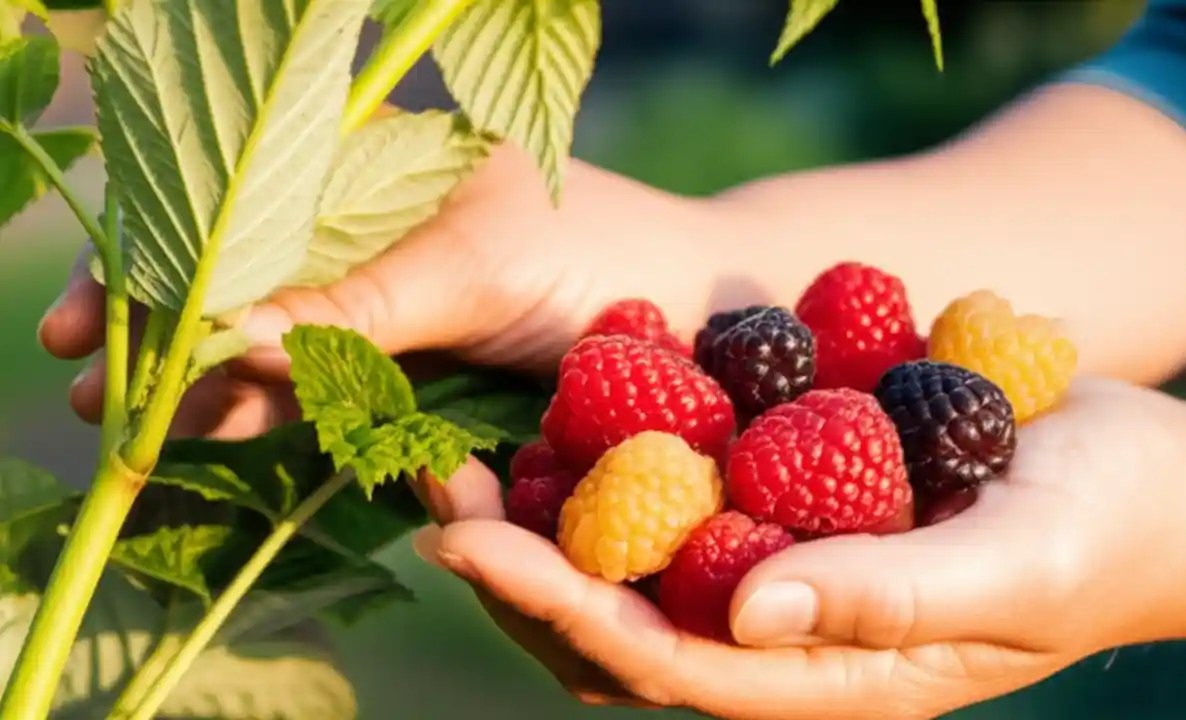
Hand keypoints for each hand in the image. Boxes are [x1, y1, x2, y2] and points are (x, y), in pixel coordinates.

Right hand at [37, 143, 740, 438]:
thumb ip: (352, 307)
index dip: (157, 258)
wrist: (705, 316)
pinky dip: (286, 403)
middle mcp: (381, 212)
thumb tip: (215, 336)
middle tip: (99, 400)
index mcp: (386, 154)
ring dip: (217, 379)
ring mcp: (400, 283)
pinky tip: (233, 430)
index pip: (242, 195)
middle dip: (170, 330)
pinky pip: (335, 374)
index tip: (84, 325)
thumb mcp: (472, 270)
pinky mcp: (427, 345)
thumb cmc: (605, 260)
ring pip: (283, 330)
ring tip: (148, 432)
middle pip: (247, 268)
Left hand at [415, 378, 1185, 719]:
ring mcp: (780, 553)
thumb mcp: (1010, 575)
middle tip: (436, 489)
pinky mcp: (791, 487)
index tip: (467, 540)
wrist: (1144, 477)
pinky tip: (570, 392)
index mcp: (821, 674)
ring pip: (635, 552)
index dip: (558, 604)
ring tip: (468, 448)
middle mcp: (781, 623)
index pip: (661, 661)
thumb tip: (741, 614)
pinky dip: (621, 446)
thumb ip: (882, 601)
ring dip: (550, 506)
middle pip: (620, 617)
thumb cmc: (1099, 538)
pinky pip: (686, 479)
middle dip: (521, 563)